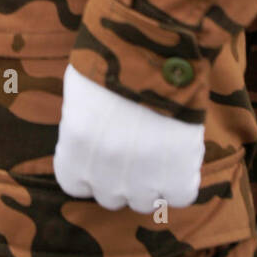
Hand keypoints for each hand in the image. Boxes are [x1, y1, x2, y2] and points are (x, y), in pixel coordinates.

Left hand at [54, 64, 203, 211]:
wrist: (150, 56)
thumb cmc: (108, 64)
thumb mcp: (79, 96)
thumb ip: (81, 128)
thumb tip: (89, 139)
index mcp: (75, 156)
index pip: (75, 185)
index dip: (88, 169)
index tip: (100, 152)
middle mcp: (104, 176)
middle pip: (111, 197)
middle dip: (119, 176)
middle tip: (132, 146)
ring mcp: (142, 181)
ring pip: (145, 201)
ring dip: (151, 181)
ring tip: (159, 148)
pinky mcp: (178, 177)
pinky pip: (180, 195)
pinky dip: (182, 179)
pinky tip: (180, 155)